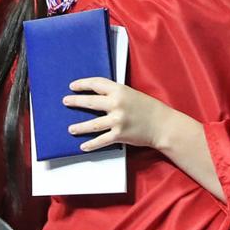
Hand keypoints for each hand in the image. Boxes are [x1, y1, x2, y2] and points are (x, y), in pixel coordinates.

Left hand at [64, 77, 179, 151]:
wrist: (163, 124)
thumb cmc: (149, 108)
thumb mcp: (132, 94)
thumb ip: (116, 95)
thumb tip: (98, 97)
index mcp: (121, 90)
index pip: (97, 83)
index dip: (83, 84)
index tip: (73, 86)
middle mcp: (117, 104)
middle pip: (90, 101)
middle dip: (76, 101)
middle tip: (66, 101)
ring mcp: (117, 120)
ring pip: (92, 124)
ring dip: (79, 127)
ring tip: (71, 128)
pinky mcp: (119, 134)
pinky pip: (100, 140)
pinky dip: (91, 144)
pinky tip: (83, 146)